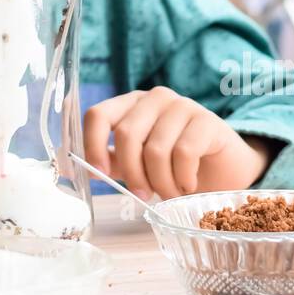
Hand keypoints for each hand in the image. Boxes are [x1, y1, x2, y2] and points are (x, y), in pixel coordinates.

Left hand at [83, 87, 271, 199]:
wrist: (222, 170)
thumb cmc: (173, 166)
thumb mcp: (136, 163)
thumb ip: (109, 161)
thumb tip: (71, 167)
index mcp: (130, 105)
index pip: (98, 115)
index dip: (93, 145)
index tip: (100, 176)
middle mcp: (154, 98)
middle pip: (127, 134)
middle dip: (133, 173)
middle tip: (142, 196)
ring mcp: (182, 105)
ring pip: (156, 149)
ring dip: (161, 183)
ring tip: (170, 194)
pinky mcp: (207, 120)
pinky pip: (185, 153)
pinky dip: (183, 178)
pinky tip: (188, 185)